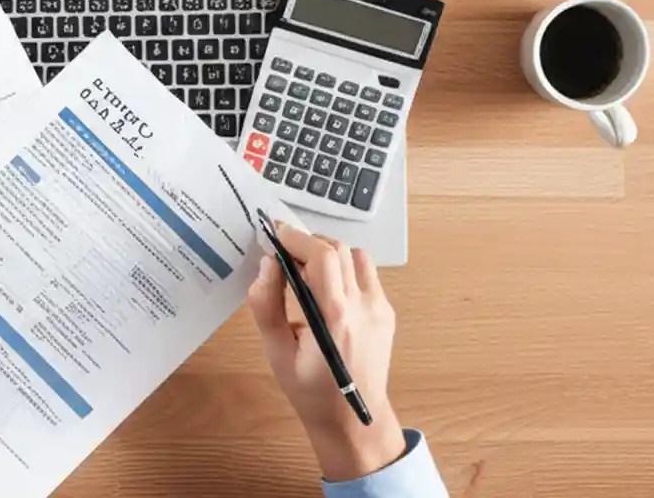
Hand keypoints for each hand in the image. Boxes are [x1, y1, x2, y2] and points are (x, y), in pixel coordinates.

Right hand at [247, 227, 405, 481]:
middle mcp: (363, 308)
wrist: (353, 419)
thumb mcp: (276, 353)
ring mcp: (380, 308)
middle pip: (338, 249)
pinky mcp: (386, 311)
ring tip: (305, 270)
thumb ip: (266, 305)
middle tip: (283, 255)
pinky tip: (327, 289)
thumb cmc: (310, 391)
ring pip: (355, 256)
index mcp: (335, 319)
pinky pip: (365, 273)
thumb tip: (266, 264)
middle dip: (307, 243)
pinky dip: (344, 268)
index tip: (274, 234)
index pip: (321, 256)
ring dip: (328, 253)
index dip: (296, 238)